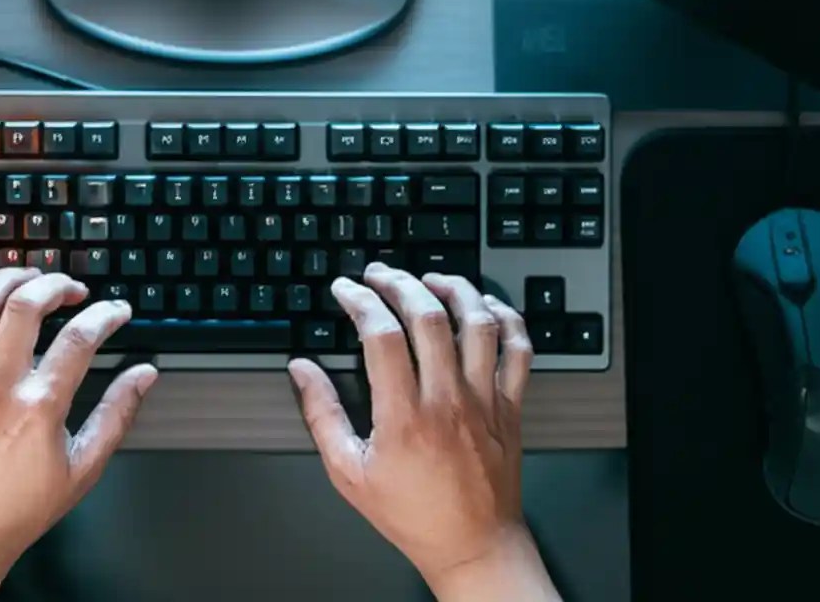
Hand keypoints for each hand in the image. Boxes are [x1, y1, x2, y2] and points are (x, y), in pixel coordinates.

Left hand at [0, 261, 157, 601]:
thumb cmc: (17, 507)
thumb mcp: (83, 468)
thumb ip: (117, 414)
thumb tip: (144, 375)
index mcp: (38, 406)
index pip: (80, 338)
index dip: (106, 315)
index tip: (116, 312)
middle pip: (27, 305)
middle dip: (57, 285)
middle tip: (72, 290)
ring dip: (10, 278)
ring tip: (30, 276)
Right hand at [288, 263, 559, 601]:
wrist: (473, 544)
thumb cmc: (412, 514)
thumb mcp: (348, 472)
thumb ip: (322, 415)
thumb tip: (302, 371)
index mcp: (404, 417)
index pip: (383, 336)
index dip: (361, 301)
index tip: (346, 290)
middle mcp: (448, 400)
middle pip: (429, 316)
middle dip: (399, 282)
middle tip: (380, 274)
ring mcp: (484, 400)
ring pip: (478, 322)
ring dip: (454, 288)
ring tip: (429, 279)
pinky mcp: (510, 405)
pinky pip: (518, 348)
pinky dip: (504, 318)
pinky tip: (483, 307)